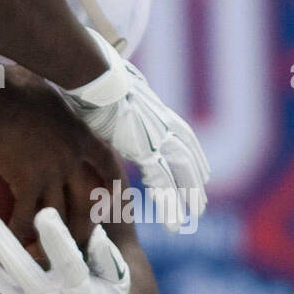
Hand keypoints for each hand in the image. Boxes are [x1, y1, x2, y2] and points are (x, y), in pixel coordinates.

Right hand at [0, 65, 114, 245]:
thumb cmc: (15, 84)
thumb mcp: (48, 91)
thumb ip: (55, 106)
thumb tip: (49, 99)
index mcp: (80, 134)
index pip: (107, 163)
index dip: (112, 183)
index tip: (113, 198)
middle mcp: (72, 157)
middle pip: (87, 200)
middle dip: (84, 225)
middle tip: (78, 241)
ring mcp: (51, 172)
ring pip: (60, 214)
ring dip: (53, 236)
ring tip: (44, 252)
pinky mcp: (27, 181)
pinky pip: (26, 215)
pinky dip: (19, 230)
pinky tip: (11, 239)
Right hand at [59, 30, 209, 230]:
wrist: (92, 71)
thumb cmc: (92, 72)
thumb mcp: (110, 83)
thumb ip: (111, 93)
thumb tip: (101, 87)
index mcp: (153, 108)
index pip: (180, 135)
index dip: (189, 154)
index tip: (198, 170)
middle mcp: (160, 123)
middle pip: (186, 156)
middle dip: (194, 180)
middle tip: (201, 201)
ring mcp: (155, 136)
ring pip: (180, 173)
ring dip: (188, 197)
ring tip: (194, 217)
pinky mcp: (144, 148)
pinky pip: (162, 183)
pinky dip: (168, 203)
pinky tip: (174, 222)